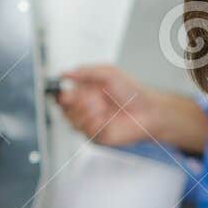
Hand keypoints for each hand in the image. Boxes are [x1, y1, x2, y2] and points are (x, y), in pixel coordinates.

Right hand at [54, 65, 207, 152]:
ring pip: (72, 120)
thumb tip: (64, 72)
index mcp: (85, 92)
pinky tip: (103, 117)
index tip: (60, 90)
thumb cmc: (132, 92)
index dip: (59, 93)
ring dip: (85, 112)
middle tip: (88, 97)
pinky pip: (84, 131)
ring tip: (101, 106)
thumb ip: (85, 71)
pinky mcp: (96, 135)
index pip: (63, 95)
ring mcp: (90, 123)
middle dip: (74, 101)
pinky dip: (92, 122)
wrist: (147, 111)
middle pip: (64, 109)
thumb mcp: (108, 73)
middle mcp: (86, 108)